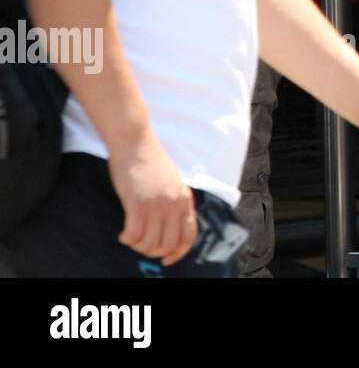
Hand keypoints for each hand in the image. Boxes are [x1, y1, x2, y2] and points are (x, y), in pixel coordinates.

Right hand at [107, 133, 198, 265]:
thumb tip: (168, 228)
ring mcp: (156, 205)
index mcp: (184, 199)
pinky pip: (133, 235)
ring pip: (150, 243)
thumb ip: (174, 203)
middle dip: (154, 252)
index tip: (167, 259)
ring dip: (139, 246)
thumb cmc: (150, 162)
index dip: (179, 253)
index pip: (189, 235)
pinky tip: (123, 234)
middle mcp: (173, 204)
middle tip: (142, 246)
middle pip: (168, 244)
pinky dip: (127, 239)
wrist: (135, 144)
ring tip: (132, 238)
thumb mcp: (172, 183)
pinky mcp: (137, 204)